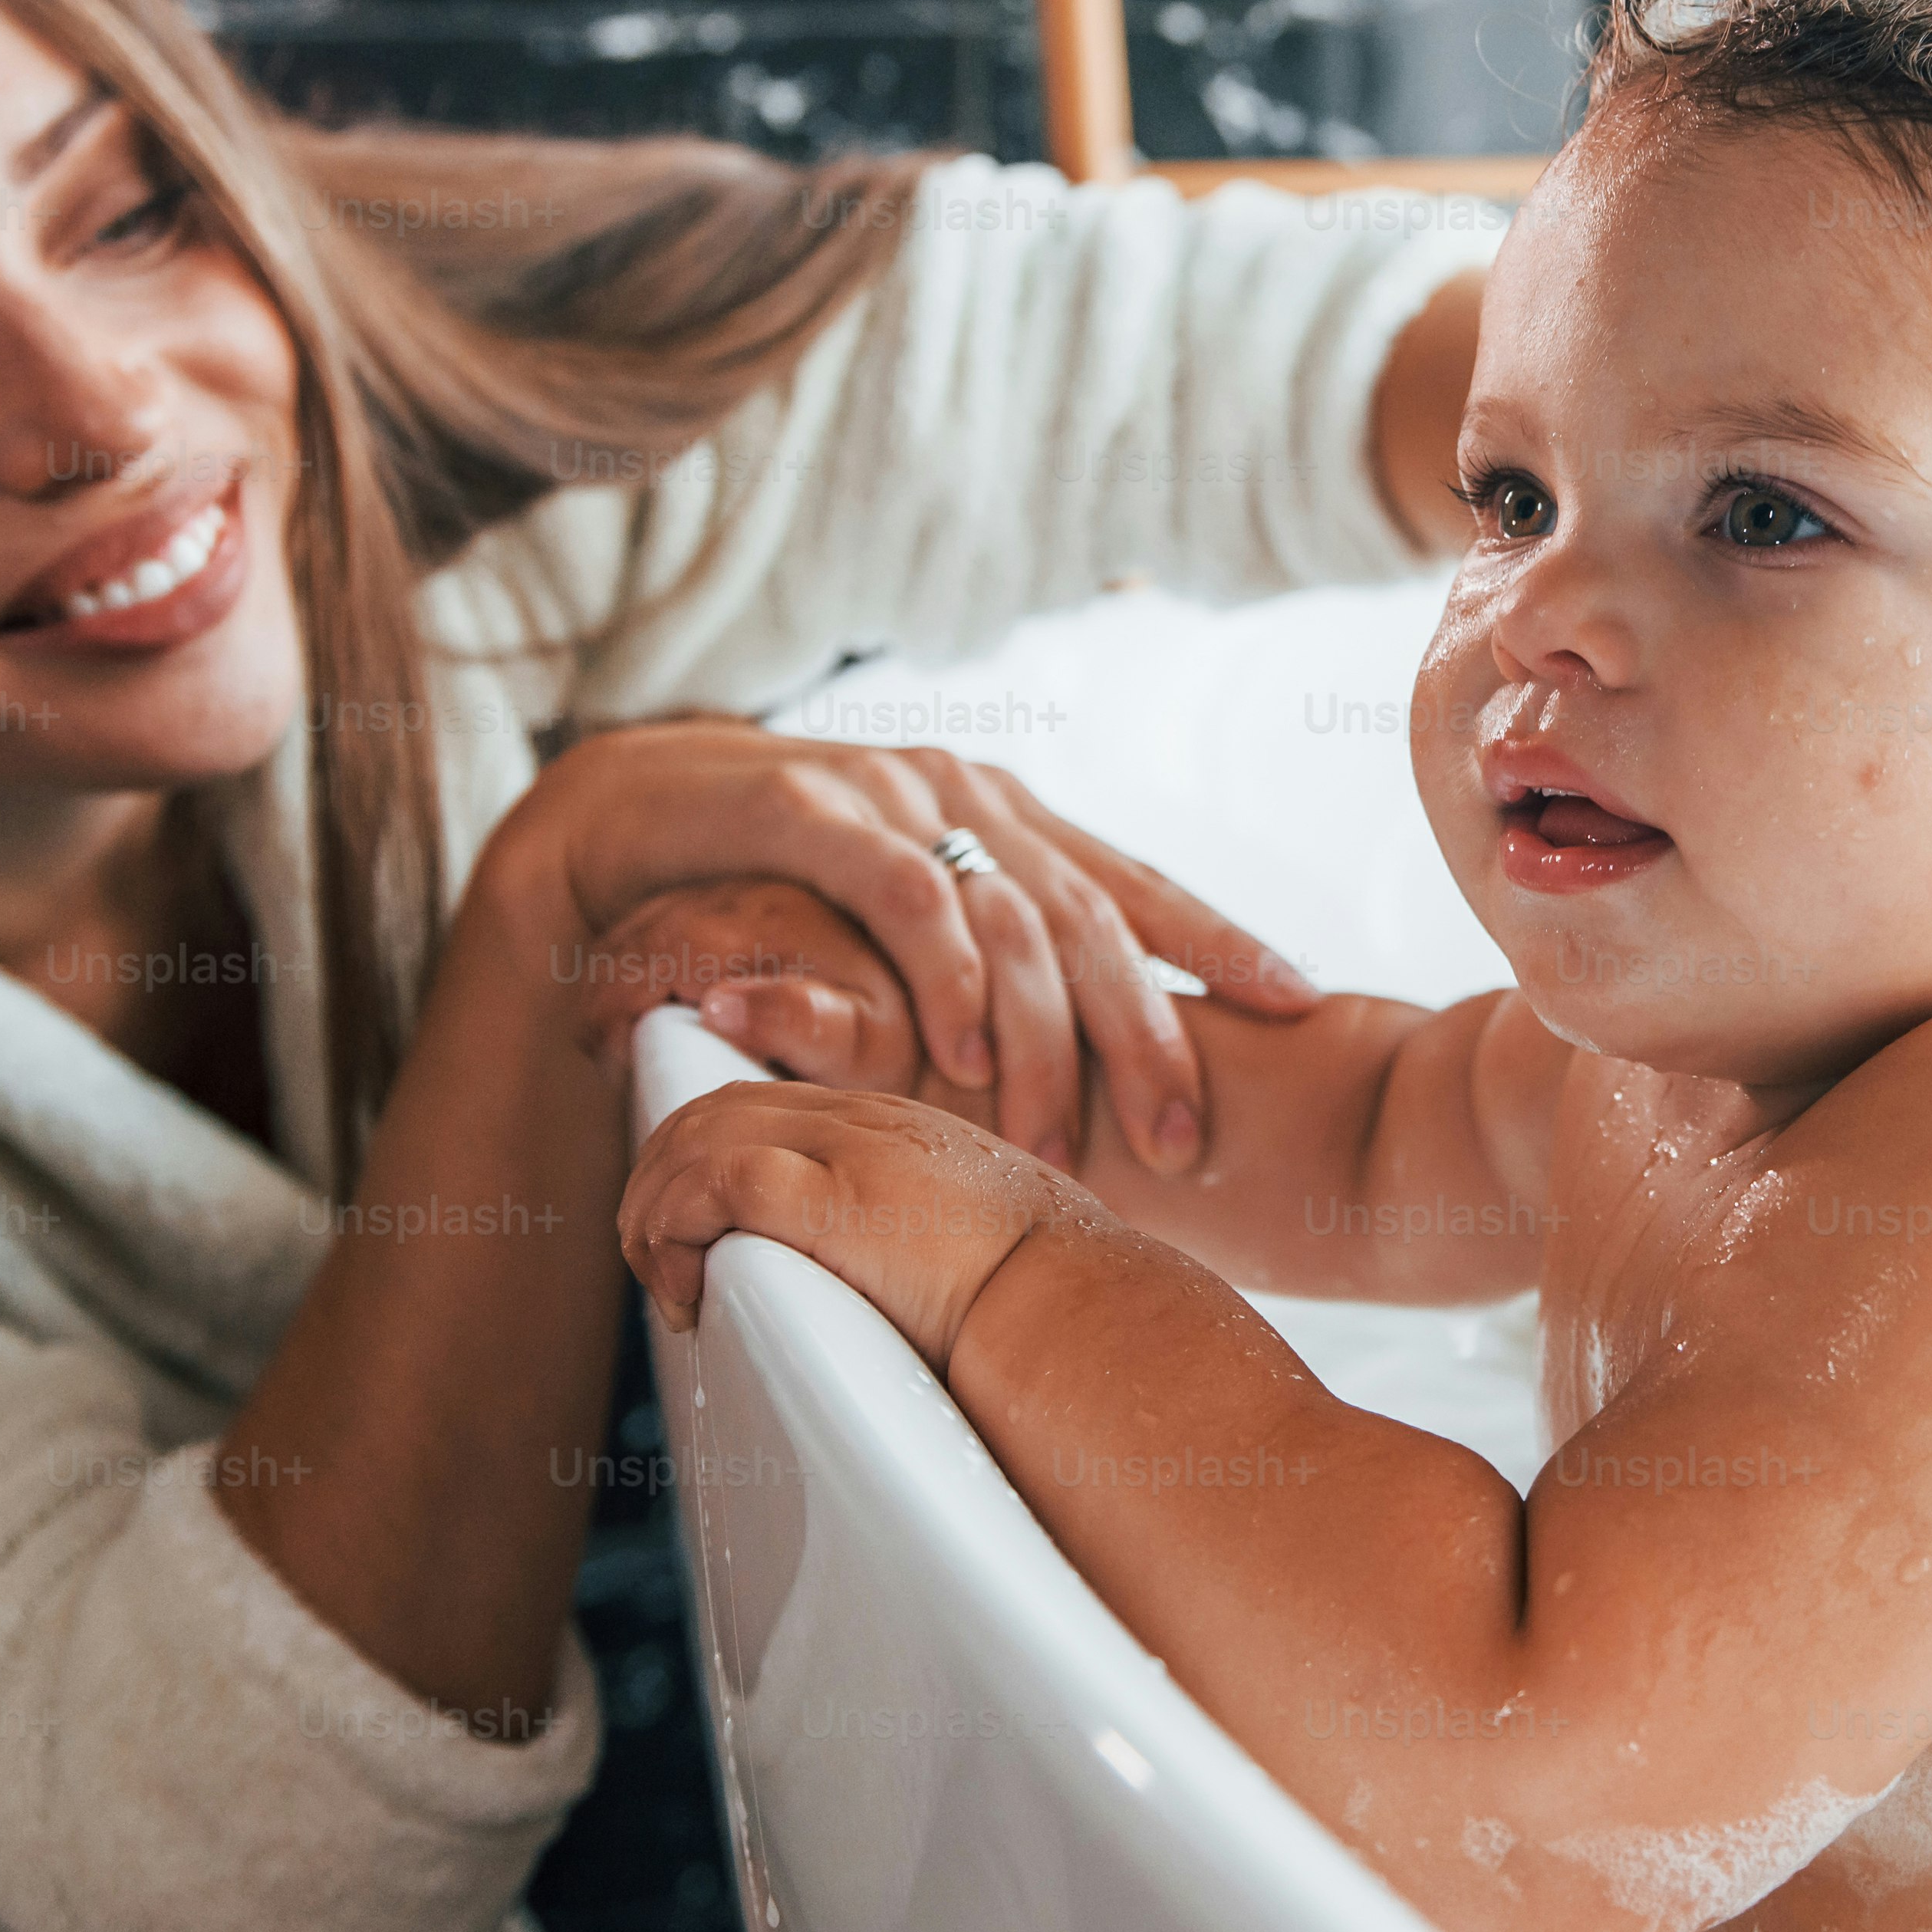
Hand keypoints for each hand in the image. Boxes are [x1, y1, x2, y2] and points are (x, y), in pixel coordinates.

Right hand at [488, 718, 1316, 1175]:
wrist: (628, 814)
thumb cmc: (775, 881)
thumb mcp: (902, 923)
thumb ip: (984, 960)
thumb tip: (1077, 1049)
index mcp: (1007, 818)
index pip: (1132, 883)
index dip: (1218, 940)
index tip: (1302, 1003)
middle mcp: (969, 795)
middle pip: (1091, 914)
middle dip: (1148, 1029)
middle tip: (1187, 1135)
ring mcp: (893, 794)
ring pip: (1008, 914)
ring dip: (1046, 1034)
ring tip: (1072, 1137)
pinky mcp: (812, 809)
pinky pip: (903, 896)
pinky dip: (944, 975)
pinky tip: (966, 1053)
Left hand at [620, 1078, 1091, 1360]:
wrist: (1082, 1310)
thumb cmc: (1042, 1304)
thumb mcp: (967, 1245)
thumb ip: (911, 1240)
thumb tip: (878, 1294)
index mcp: (894, 1128)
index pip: (759, 1109)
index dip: (699, 1161)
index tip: (690, 1233)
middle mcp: (865, 1123)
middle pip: (711, 1113)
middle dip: (659, 1185)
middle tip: (662, 1267)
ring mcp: (849, 1153)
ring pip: (697, 1139)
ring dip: (656, 1213)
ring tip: (669, 1284)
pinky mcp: (835, 1199)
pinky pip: (713, 1184)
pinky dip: (675, 1231)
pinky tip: (688, 1287)